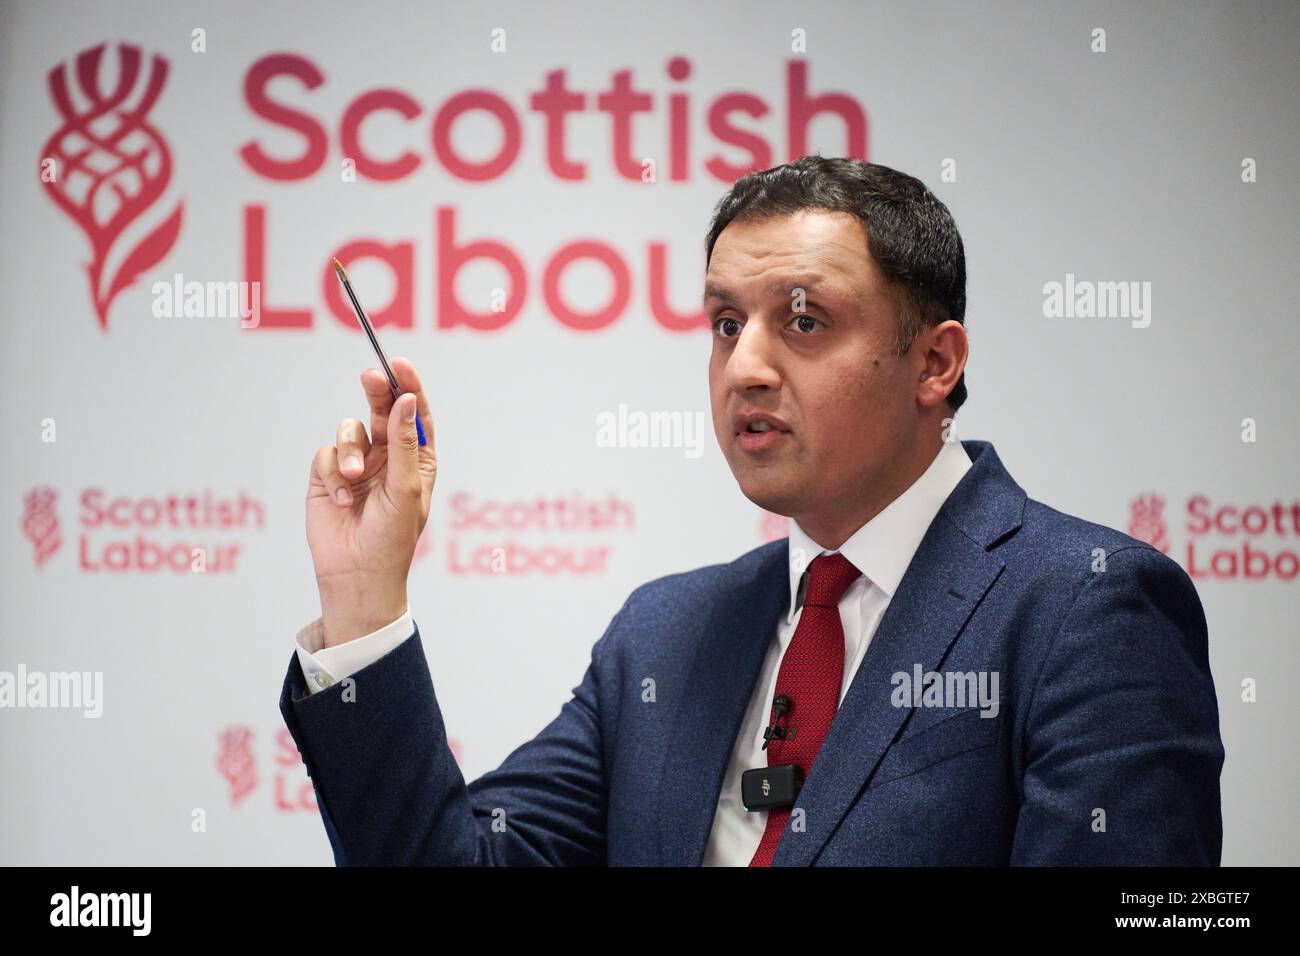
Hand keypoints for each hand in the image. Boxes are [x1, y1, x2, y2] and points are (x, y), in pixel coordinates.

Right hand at [305, 357, 436, 646]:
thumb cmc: (393, 536)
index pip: (415, 415)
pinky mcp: (328, 476)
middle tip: (372, 376)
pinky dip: (333, 472)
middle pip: (382, 410)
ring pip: (350, 430)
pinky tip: (342, 499)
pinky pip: (326, 453)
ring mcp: (357, 464)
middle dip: (377, 392)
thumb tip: (407, 400)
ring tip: (355, 477)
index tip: (400, 366)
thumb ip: (405, 442)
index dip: (408, 388)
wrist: (357, 572)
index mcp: (416, 458)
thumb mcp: (406, 486)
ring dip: (351, 450)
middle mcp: (387, 456)